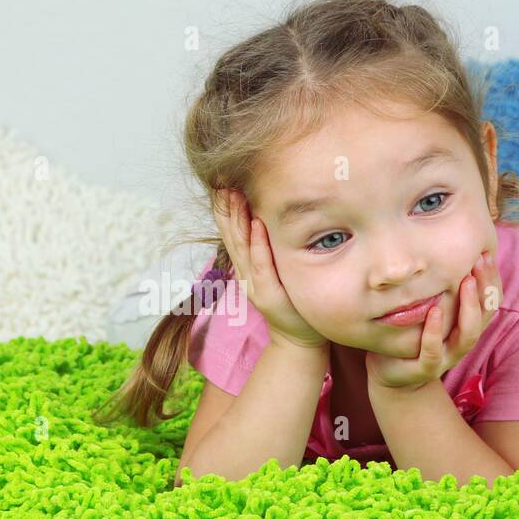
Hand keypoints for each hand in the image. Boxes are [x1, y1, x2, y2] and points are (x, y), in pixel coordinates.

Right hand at [211, 189, 328, 349]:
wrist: (297, 337)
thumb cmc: (290, 299)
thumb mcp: (273, 269)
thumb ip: (265, 247)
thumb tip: (263, 217)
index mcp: (245, 264)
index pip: (229, 231)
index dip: (223, 207)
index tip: (220, 181)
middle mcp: (245, 271)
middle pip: (230, 234)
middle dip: (226, 207)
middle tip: (222, 180)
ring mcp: (254, 283)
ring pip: (242, 246)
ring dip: (237, 220)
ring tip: (235, 195)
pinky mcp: (268, 294)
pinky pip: (262, 264)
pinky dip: (258, 245)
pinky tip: (256, 226)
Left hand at [365, 249, 502, 390]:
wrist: (391, 374)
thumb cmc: (411, 333)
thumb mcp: (428, 306)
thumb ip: (439, 286)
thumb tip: (444, 246)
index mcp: (467, 325)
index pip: (489, 300)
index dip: (491, 279)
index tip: (486, 253)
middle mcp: (462, 340)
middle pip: (485, 314)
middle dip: (485, 286)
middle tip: (479, 261)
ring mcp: (447, 357)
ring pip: (467, 334)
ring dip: (468, 307)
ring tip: (464, 282)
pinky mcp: (426, 369)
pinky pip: (434, 352)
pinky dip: (434, 332)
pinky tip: (434, 312)